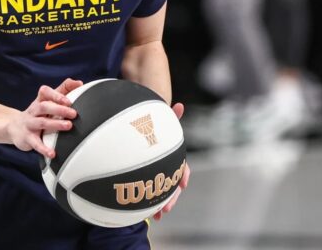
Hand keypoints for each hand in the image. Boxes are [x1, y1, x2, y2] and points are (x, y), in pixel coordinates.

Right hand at [6, 78, 81, 158]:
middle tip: (74, 114)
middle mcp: (33, 111)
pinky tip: (52, 153)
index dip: (56, 95)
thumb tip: (79, 83)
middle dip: (59, 109)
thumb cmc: (37, 114)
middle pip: (44, 106)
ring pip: (41, 123)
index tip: (69, 100)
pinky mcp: (27, 138)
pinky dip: (44, 149)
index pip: (45, 92)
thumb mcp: (47, 101)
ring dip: (55, 124)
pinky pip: (35, 143)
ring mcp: (29, 124)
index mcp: (39, 101)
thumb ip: (63, 90)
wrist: (13, 127)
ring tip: (68, 126)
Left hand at [152, 103, 188, 220]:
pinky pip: (149, 195)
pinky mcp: (145, 180)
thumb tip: (180, 104)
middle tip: (166, 208)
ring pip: (162, 192)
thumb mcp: (158, 120)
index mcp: (170, 154)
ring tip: (157, 216)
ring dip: (162, 204)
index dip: (183, 175)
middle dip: (171, 198)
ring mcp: (156, 174)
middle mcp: (165, 166)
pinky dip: (149, 205)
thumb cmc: (151, 125)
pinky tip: (145, 215)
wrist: (138, 130)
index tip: (183, 183)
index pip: (181, 166)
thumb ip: (169, 115)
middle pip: (172, 185)